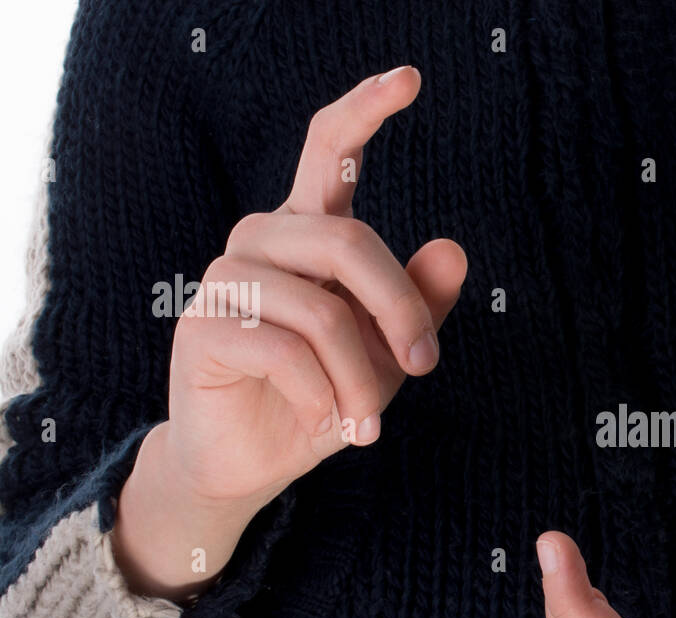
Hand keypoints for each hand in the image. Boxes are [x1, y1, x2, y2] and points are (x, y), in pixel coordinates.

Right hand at [163, 64, 466, 508]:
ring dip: (361, 378)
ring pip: (322, 310)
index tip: (411, 79)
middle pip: (350, 242)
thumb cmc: (325, 395)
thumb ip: (418, 304)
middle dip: (401, 313)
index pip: (331, 151)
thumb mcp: (386, 354)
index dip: (366, 110)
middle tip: (423, 370)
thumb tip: (454, 249)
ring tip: (367, 424)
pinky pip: (287, 351)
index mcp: (309, 232)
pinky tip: (326, 426)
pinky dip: (323, 399)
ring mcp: (224, 276)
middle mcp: (262, 238)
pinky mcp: (202, 325)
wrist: (254, 461)